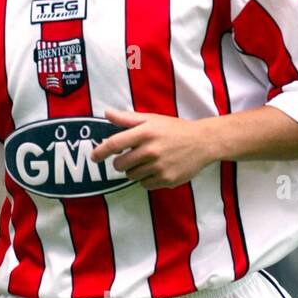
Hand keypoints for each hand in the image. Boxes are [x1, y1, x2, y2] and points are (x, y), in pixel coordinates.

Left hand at [91, 107, 215, 189]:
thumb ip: (127, 118)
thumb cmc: (175, 129)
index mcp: (145, 132)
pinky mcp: (167, 180)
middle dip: (121, 162)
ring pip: (132, 176)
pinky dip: (147, 179)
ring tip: (148, 161)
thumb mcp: (152, 120)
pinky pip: (145, 184)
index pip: (114, 144)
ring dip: (135, 171)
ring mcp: (159, 167)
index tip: (94, 157)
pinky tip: (157, 169)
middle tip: (131, 157)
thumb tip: (106, 113)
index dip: (100, 151)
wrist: (203, 142)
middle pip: (120, 164)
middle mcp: (151, 150)